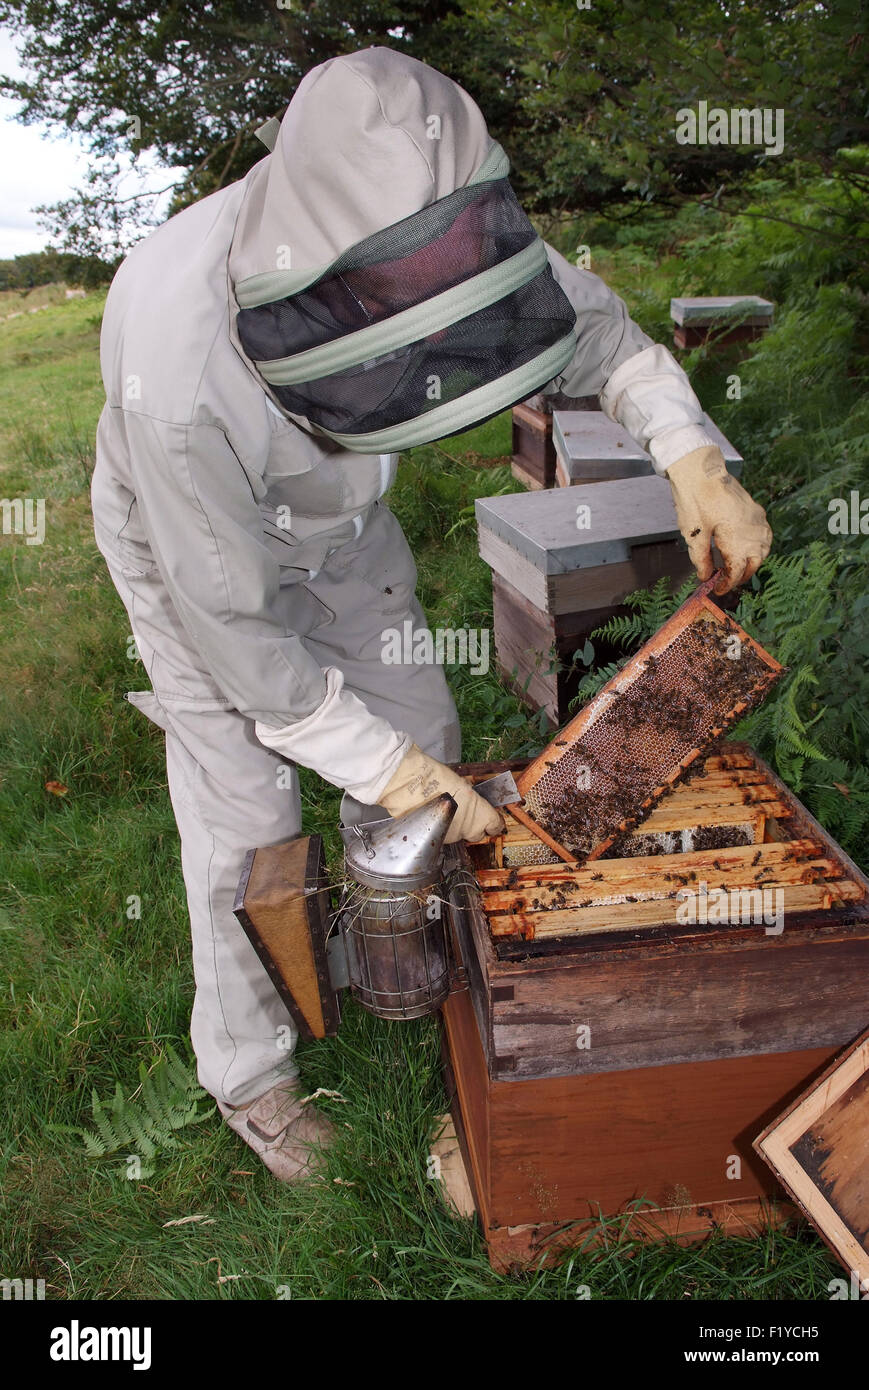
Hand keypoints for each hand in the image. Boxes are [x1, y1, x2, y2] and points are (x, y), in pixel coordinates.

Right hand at [378, 744, 503, 843]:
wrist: (410, 784)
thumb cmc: (435, 778)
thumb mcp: (462, 784)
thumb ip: (471, 798)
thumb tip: (471, 801)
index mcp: (479, 813)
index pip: (494, 825)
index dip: (493, 823)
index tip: (491, 822)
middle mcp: (467, 827)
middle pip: (477, 834)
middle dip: (473, 827)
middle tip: (465, 815)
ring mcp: (450, 835)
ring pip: (458, 836)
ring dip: (454, 828)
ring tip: (443, 812)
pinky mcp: (434, 838)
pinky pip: (442, 836)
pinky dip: (439, 829)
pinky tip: (432, 816)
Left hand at [666, 445, 771, 594]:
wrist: (701, 470)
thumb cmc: (695, 500)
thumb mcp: (694, 534)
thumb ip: (701, 559)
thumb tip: (706, 577)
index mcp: (738, 540)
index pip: (737, 572)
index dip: (727, 584)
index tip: (717, 590)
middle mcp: (753, 532)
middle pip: (754, 564)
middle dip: (741, 575)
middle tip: (726, 580)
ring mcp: (758, 520)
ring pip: (764, 550)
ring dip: (752, 561)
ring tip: (735, 565)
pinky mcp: (757, 510)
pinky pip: (765, 534)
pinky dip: (758, 546)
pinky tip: (745, 546)